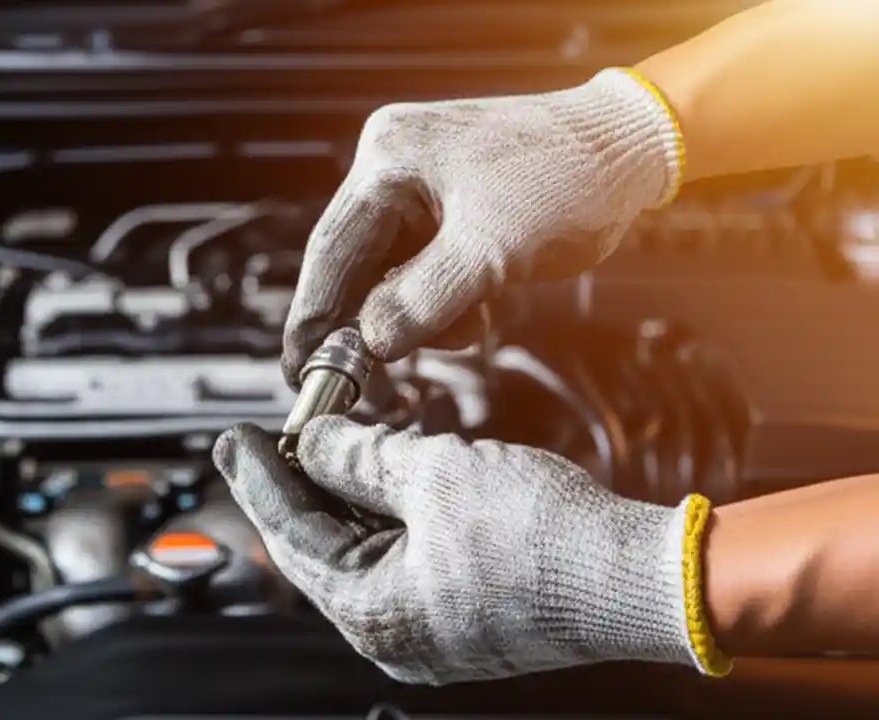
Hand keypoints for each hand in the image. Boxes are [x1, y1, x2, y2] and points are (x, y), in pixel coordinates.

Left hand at [213, 418, 729, 683]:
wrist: (643, 577)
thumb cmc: (550, 541)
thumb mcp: (434, 476)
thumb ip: (358, 458)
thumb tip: (314, 441)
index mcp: (376, 612)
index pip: (291, 536)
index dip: (259, 479)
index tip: (233, 441)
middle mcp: (397, 632)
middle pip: (323, 545)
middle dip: (301, 482)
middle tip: (269, 436)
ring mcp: (433, 626)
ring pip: (366, 546)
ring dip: (349, 489)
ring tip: (333, 436)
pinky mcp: (466, 609)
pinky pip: (406, 553)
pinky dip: (391, 508)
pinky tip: (388, 465)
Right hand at [283, 68, 682, 383]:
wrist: (633, 148)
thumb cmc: (571, 179)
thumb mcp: (493, 251)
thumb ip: (424, 300)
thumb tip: (371, 342)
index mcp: (389, 158)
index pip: (331, 249)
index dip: (314, 316)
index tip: (301, 369)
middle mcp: (393, 163)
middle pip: (354, 261)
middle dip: (368, 321)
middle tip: (366, 380)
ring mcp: (419, 180)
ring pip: (388, 269)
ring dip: (413, 313)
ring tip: (459, 329)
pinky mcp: (446, 202)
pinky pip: (420, 263)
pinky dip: (437, 298)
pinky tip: (471, 310)